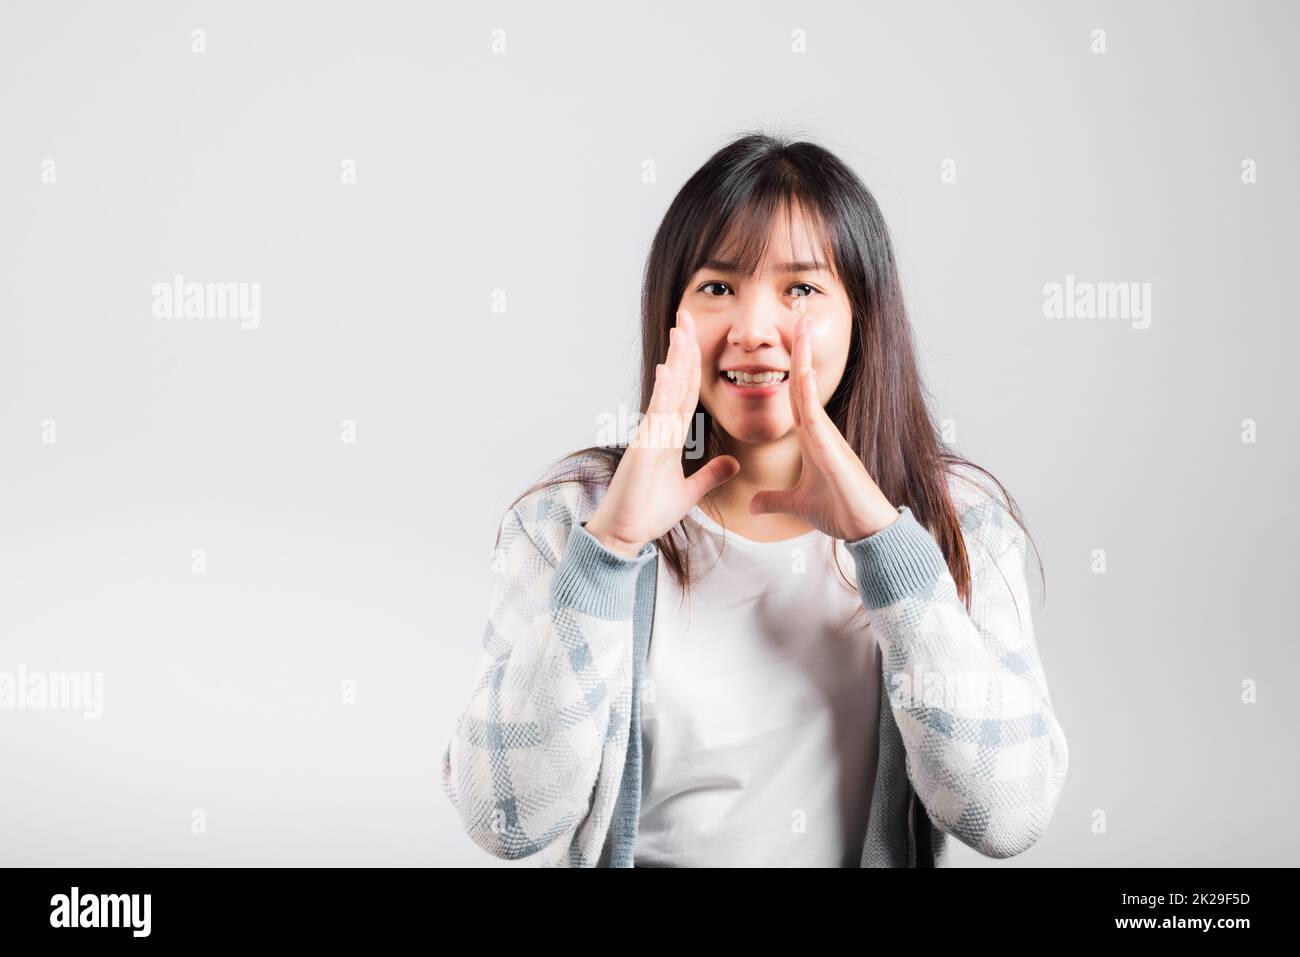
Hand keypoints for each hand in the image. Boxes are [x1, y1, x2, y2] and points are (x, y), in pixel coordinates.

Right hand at [585, 308, 740, 556]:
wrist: (624, 535)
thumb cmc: (647, 513)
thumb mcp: (690, 492)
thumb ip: (711, 474)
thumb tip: (735, 463)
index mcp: (669, 436)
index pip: (684, 393)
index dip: (691, 366)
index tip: (695, 338)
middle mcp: (658, 430)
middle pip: (675, 382)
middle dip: (682, 350)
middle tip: (686, 316)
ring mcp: (649, 437)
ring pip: (667, 392)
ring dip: (675, 360)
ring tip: (680, 330)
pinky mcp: (644, 450)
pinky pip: (657, 417)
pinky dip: (663, 392)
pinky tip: (668, 370)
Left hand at [748, 314, 899, 541]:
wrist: (865, 530)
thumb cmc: (839, 513)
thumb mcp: (796, 504)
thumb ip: (774, 500)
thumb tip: (753, 504)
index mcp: (811, 437)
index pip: (795, 393)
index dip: (790, 366)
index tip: (786, 340)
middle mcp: (820, 430)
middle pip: (803, 380)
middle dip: (800, 347)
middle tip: (798, 314)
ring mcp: (828, 436)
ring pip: (810, 388)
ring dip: (805, 356)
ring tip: (802, 323)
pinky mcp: (832, 449)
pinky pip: (815, 414)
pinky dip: (806, 391)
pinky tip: (800, 370)